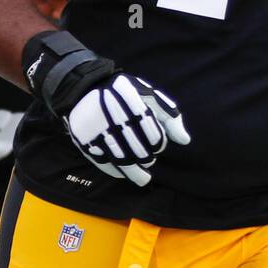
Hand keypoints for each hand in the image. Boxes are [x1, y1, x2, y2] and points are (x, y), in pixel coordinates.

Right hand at [63, 74, 189, 185]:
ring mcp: (97, 129)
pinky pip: (103, 162)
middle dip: (147, 158)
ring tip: (143, 178)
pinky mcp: (84, 139)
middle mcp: (114, 114)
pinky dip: (115, 171)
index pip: (153, 133)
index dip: (159, 143)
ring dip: (135, 172)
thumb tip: (184, 140)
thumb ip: (169, 115)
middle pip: (138, 149)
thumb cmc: (123, 94)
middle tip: (149, 159)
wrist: (84, 88)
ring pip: (122, 159)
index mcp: (133, 100)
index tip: (158, 145)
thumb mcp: (148, 95)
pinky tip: (123, 174)